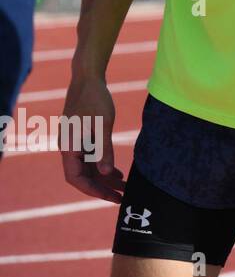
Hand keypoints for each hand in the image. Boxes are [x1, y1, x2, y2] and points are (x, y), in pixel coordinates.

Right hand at [60, 77, 124, 202]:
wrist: (88, 78)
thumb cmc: (95, 99)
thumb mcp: (102, 125)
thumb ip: (104, 150)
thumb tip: (106, 173)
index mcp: (68, 148)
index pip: (77, 178)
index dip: (93, 190)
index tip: (111, 198)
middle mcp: (69, 149)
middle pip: (83, 177)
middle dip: (102, 188)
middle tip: (122, 198)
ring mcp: (74, 144)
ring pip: (88, 168)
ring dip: (104, 179)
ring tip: (125, 188)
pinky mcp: (82, 138)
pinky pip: (91, 159)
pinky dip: (103, 166)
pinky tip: (117, 173)